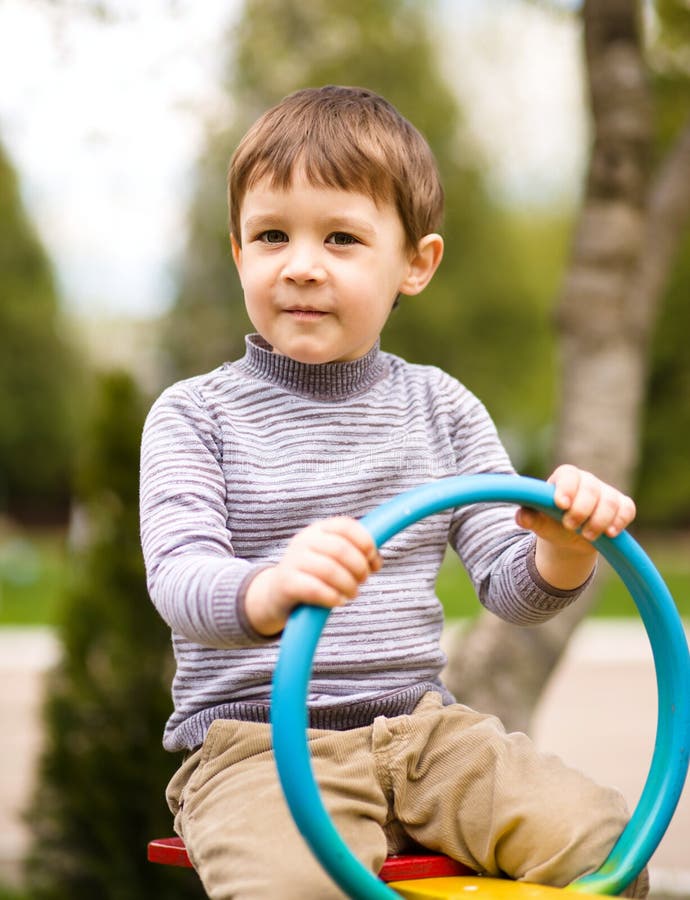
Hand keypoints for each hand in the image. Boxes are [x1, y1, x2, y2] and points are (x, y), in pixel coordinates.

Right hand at [244, 517, 381, 635]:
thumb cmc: (313, 575)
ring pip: (329, 569)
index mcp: (318, 530)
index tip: (373, 559)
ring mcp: (293, 560)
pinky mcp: (286, 583)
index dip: (365, 541)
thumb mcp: (332, 559)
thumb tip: (376, 561)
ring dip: (348, 585)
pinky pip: (315, 589)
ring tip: (352, 594)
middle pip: (340, 549)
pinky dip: (332, 596)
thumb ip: (356, 555)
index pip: (345, 525)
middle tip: (363, 581)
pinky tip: (338, 600)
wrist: (276, 594)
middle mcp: (304, 540)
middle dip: (359, 567)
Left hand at [515, 464, 635, 589]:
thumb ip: (529, 518)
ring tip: (587, 535)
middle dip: (582, 509)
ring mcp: (606, 492)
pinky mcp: (622, 505)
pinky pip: (627, 508)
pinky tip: (610, 533)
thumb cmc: (551, 523)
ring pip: (609, 500)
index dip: (566, 487)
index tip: (561, 505)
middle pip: (590, 488)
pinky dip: (620, 520)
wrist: (569, 537)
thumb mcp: (539, 522)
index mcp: (564, 478)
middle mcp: (587, 481)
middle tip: (571, 526)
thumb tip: (521, 516)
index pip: (568, 474)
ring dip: (599, 520)